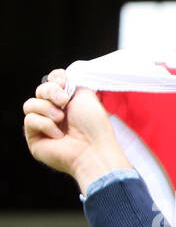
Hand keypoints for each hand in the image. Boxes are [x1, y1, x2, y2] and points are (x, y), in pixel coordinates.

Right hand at [23, 68, 131, 191]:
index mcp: (67, 104)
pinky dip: (45, 124)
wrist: (93, 149)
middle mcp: (54, 114)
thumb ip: (72, 82)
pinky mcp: (34, 138)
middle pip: (39, 91)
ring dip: (47, 109)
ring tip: (61, 119)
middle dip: (50, 92)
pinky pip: (30, 120)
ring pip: (29, 105)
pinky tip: (58, 135)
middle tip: (64, 102)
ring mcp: (43, 126)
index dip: (55, 80)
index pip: (50, 82)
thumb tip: (59, 77)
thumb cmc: (94, 125)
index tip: (64, 84)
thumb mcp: (86, 96)